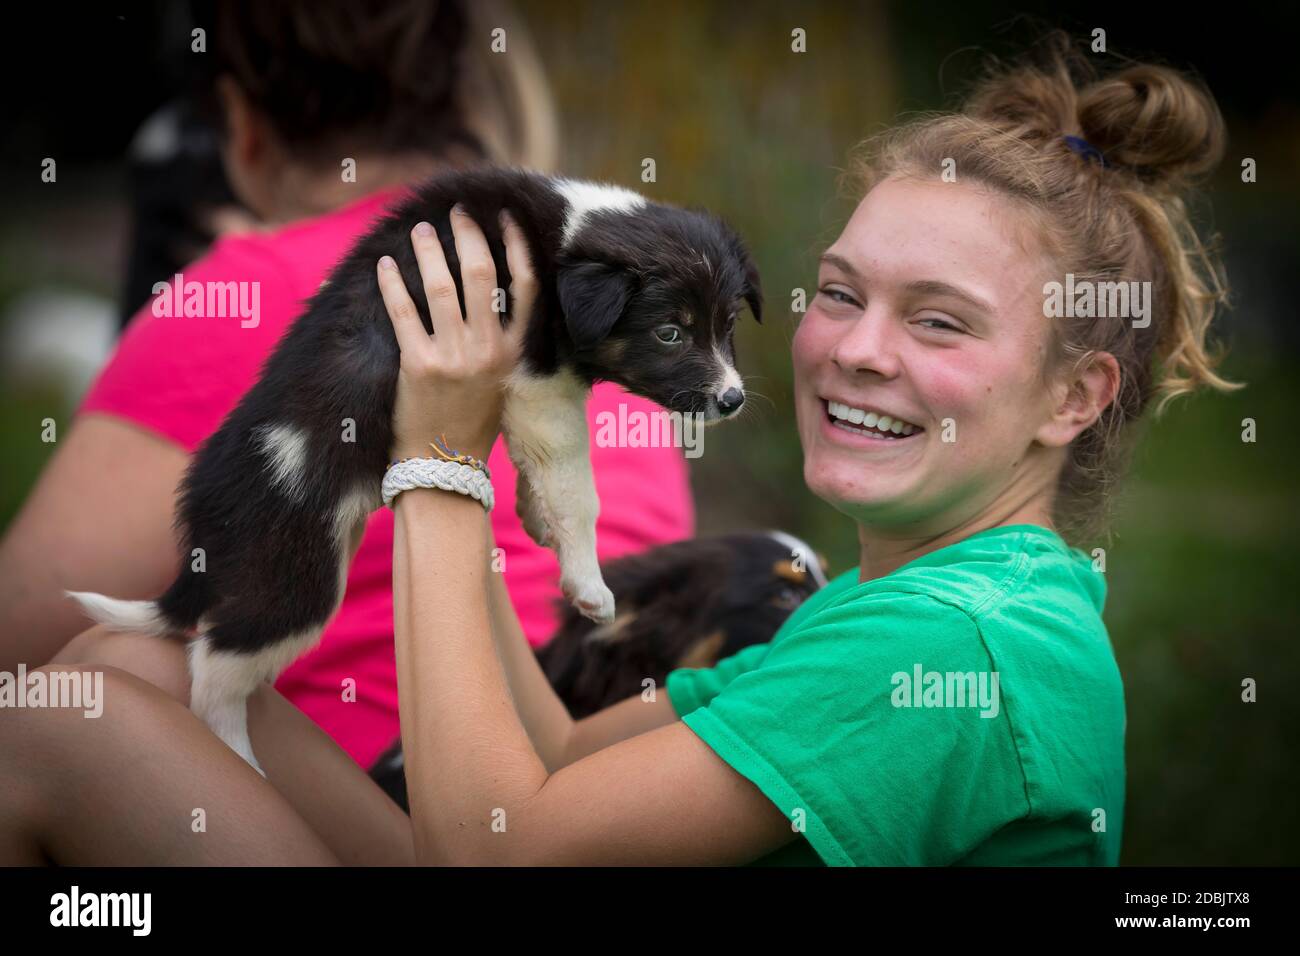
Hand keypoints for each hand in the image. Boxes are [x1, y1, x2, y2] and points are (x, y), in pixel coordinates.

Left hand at [377, 206, 533, 462]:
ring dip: (429, 250)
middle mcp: (489, 350)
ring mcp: (454, 357)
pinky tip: (386, 266)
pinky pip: (404, 311)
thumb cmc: (474, 421)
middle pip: (482, 274)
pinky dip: (393, 283)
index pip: (526, 287)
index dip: (517, 246)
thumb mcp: (504, 379)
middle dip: (468, 235)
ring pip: (442, 285)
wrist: (445, 464)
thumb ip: (503, 338)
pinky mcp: (418, 365)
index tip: (505, 219)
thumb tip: (492, 288)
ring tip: (420, 232)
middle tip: (456, 215)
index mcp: (517, 352)